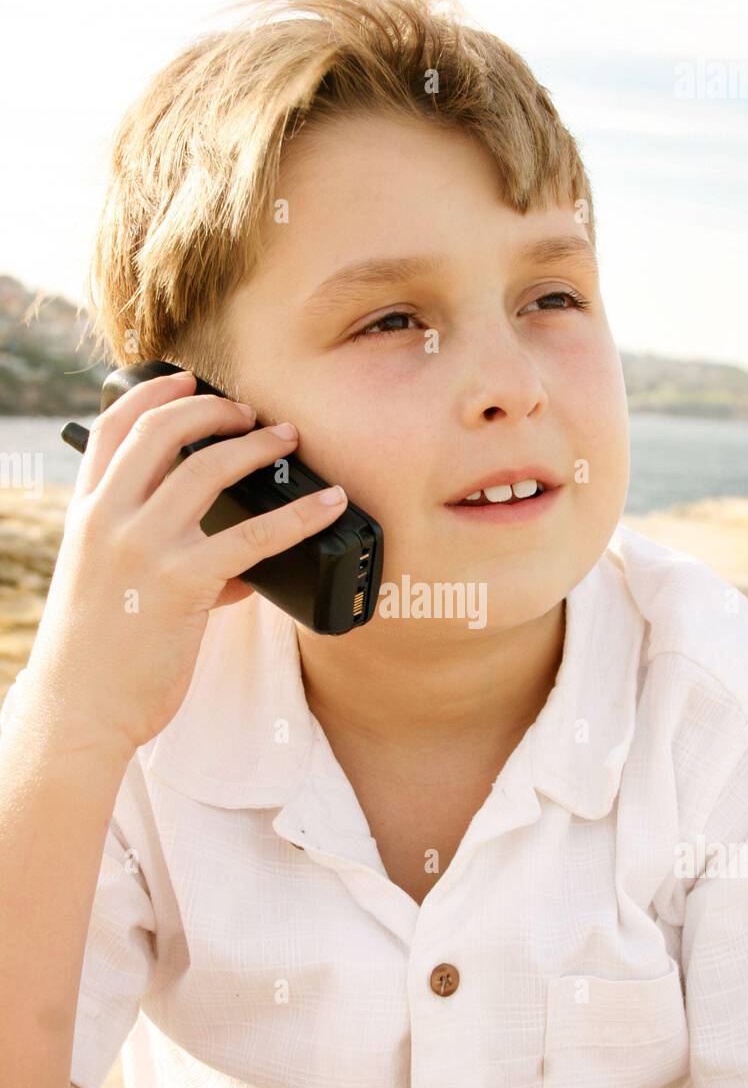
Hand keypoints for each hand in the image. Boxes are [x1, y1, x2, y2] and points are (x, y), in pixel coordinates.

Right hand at [20, 370, 346, 755]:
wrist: (79, 709)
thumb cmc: (96, 655)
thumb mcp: (109, 588)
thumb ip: (161, 560)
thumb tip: (238, 570)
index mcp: (87, 513)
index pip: (115, 428)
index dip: (156, 392)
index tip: (189, 378)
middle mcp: (109, 519)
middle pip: (164, 431)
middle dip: (215, 409)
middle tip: (253, 414)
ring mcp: (144, 547)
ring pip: (209, 468)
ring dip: (258, 446)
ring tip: (288, 442)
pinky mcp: (182, 583)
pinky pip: (253, 535)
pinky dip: (300, 516)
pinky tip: (328, 506)